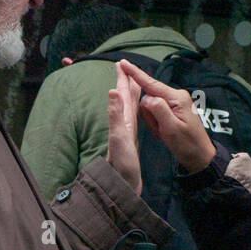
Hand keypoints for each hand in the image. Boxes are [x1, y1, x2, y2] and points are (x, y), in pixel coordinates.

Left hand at [106, 64, 142, 193]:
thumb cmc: (121, 164)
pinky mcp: (132, 140)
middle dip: (125, 82)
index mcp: (121, 120)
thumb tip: (112, 90)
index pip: (120, 94)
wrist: (123, 186)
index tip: (120, 63)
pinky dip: (136, 110)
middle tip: (126, 68)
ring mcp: (127, 132)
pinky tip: (138, 110)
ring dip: (131, 95)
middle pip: (124, 98)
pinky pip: (135, 119)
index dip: (121, 79)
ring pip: (129, 107)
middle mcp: (122, 123)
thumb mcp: (119, 137)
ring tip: (134, 84)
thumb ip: (115, 115)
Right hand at [115, 60, 216, 174]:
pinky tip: (164, 132)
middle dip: (149, 115)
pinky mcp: (173, 109)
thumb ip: (158, 110)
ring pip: (151, 106)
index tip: (123, 63)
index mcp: (176, 97)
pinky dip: (156, 123)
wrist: (200, 156)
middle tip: (159, 131)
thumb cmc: (188, 144)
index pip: (151, 84)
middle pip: (149, 96)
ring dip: (153, 121)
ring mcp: (175, 102)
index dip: (135, 74)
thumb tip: (146, 97)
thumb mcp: (171, 129)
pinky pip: (156, 112)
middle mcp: (176, 95)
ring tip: (163, 133)